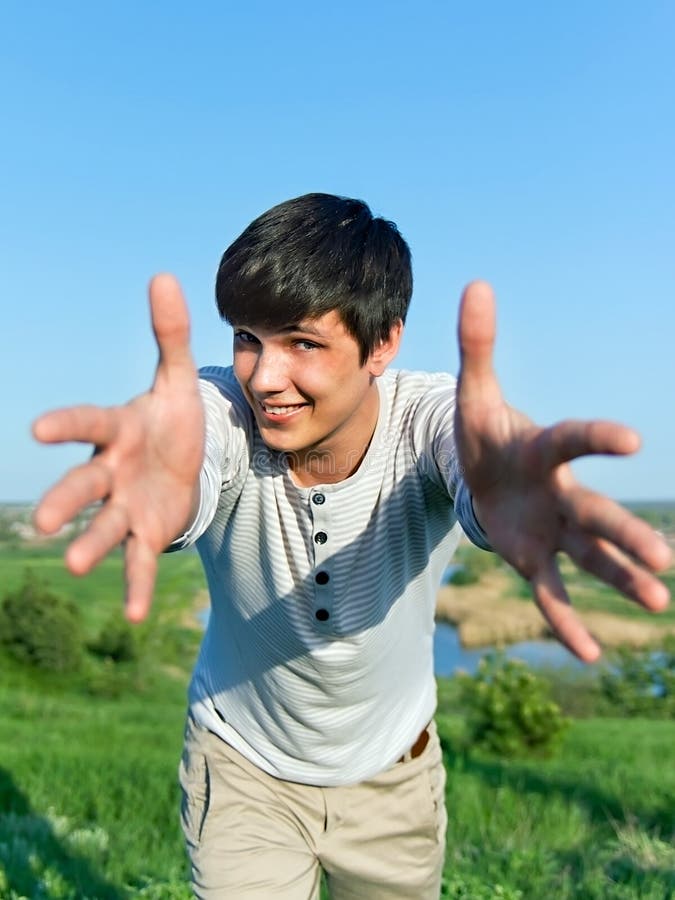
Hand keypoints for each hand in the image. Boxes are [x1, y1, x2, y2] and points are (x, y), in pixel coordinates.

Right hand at [33, 275, 204, 621]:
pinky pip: (138, 561)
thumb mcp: (176, 378)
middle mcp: (111, 470)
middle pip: (84, 485)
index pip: (89, 423)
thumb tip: (164, 276)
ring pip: (105, 527)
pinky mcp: (146, 531)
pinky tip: (135, 616)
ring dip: (93, 546)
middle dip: (66, 502)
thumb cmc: (170, 418)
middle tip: (46, 523)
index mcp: (116, 429)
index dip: (66, 426)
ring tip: (77, 565)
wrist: (182, 458)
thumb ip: (169, 334)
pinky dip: (135, 587)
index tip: (37, 430)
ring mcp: (126, 505)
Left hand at [455, 281, 671, 661]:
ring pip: (587, 558)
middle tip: (664, 559)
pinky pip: (551, 593)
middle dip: (625, 536)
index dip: (598, 438)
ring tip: (656, 604)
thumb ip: (477, 346)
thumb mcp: (475, 392)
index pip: (572, 440)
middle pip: (594, 515)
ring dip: (618, 579)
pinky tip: (587, 653)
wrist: (484, 471)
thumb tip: (476, 283)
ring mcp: (550, 530)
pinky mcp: (533, 558)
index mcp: (543, 449)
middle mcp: (559, 492)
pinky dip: (565, 621)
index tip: (633, 440)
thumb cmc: (487, 432)